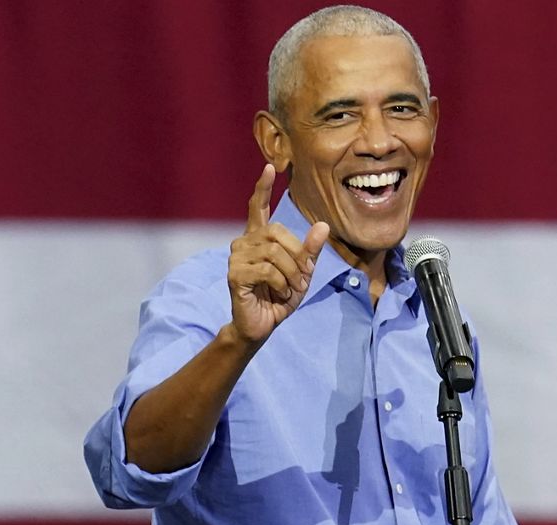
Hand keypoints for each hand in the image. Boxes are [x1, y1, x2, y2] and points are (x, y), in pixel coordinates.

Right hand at [227, 164, 328, 344]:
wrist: (262, 325)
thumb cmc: (280, 297)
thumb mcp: (302, 273)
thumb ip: (310, 250)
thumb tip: (322, 225)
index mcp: (259, 238)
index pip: (257, 207)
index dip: (262, 187)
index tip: (268, 167)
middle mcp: (244, 242)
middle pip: (277, 232)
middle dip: (297, 256)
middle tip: (303, 278)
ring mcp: (236, 257)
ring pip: (274, 253)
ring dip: (291, 274)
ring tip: (292, 289)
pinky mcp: (234, 274)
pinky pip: (267, 270)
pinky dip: (281, 284)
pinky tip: (280, 294)